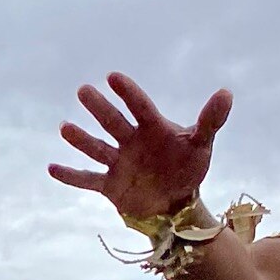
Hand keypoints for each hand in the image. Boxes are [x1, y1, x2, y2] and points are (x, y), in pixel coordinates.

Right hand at [47, 72, 232, 220]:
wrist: (176, 203)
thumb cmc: (188, 167)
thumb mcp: (201, 144)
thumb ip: (210, 120)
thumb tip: (226, 93)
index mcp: (152, 128)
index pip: (140, 107)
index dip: (128, 93)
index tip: (113, 76)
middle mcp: (131, 141)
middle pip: (113, 122)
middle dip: (99, 108)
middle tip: (84, 90)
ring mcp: (118, 162)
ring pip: (97, 149)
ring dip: (82, 139)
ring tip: (65, 127)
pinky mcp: (110, 185)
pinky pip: (88, 179)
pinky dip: (71, 175)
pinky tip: (52, 168)